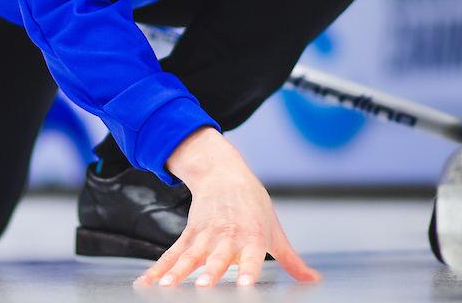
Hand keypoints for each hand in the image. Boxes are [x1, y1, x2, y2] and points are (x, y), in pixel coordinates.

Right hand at [132, 126, 321, 287]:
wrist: (224, 174)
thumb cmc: (254, 206)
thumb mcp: (276, 231)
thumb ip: (291, 261)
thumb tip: (314, 279)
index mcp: (252, 237)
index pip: (252, 257)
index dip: (248, 270)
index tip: (244, 285)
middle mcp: (228, 236)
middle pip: (217, 257)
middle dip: (210, 271)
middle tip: (204, 286)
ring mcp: (205, 234)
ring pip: (190, 255)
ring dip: (177, 271)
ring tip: (167, 287)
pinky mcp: (189, 233)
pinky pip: (172, 253)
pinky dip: (159, 268)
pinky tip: (148, 282)